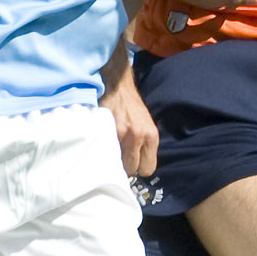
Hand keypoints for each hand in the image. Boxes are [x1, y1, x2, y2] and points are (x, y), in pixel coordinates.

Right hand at [101, 59, 159, 177]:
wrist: (118, 86)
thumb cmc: (131, 107)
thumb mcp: (146, 125)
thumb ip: (144, 145)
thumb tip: (139, 168)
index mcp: (152, 136)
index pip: (148, 169)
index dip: (138, 168)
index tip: (132, 163)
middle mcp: (139, 136)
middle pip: (132, 169)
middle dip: (125, 165)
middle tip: (120, 154)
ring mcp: (123, 133)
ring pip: (118, 162)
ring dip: (114, 158)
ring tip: (112, 146)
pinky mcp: (109, 129)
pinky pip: (107, 151)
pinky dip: (104, 148)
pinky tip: (104, 140)